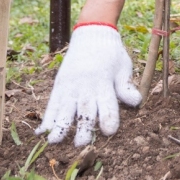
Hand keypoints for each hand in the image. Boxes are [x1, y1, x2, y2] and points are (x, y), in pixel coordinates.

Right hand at [36, 24, 141, 146]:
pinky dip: (47, 117)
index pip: (107, 103)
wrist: (92, 34)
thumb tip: (136, 102)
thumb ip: (126, 86)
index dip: (109, 117)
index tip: (109, 132)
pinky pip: (52, 103)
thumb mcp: (123, 67)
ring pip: (65, 108)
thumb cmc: (111, 54)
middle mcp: (86, 85)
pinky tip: (42, 131)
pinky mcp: (60, 85)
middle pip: (85, 109)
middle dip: (83, 127)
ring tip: (55, 142)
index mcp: (104, 82)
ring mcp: (70, 86)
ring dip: (60, 126)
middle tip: (81, 144)